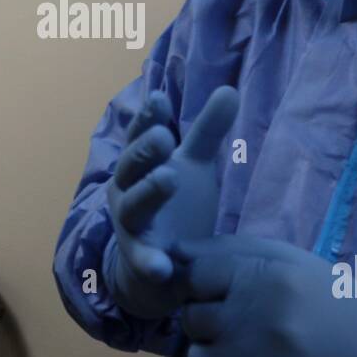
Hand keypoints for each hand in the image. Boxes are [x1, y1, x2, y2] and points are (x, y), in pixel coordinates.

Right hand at [104, 86, 238, 318]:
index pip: (140, 136)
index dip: (147, 118)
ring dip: (148, 193)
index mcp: (139, 165)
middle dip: (144, 151)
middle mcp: (127, 192)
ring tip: (168, 178)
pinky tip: (163, 267)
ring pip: (134, 208)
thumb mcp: (192, 165)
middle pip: (131, 168)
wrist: (158, 265)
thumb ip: (207, 131)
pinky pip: (142, 261)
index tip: (159, 98)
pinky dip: (149, 262)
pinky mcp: (141, 261)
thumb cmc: (174, 205)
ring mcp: (131, 227)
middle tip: (164, 137)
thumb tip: (229, 89)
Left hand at [179, 237, 356, 356]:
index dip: (202, 286)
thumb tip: (172, 252)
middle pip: (190, 319)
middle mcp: (257, 320)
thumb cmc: (330, 301)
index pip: (190, 276)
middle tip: (247, 327)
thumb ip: (228, 249)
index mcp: (264, 276)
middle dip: (211, 322)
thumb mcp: (287, 260)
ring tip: (255, 356)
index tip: (224, 294)